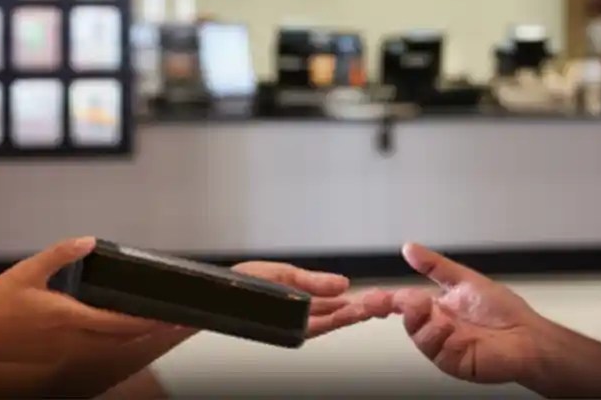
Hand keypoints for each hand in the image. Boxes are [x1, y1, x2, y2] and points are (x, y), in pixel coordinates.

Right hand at [0, 237, 158, 367]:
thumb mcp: (26, 271)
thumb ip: (60, 255)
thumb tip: (88, 242)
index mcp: (67, 317)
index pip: (117, 322)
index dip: (146, 320)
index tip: (167, 315)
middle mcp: (70, 339)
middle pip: (119, 340)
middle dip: (145, 329)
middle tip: (168, 318)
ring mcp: (62, 351)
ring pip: (106, 348)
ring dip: (128, 336)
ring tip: (148, 322)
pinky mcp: (53, 355)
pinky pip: (90, 349)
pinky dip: (108, 339)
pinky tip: (110, 327)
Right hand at [232, 261, 395, 337]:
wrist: (214, 297)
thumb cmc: (241, 289)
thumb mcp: (279, 277)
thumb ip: (312, 282)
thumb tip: (342, 284)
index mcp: (299, 321)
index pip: (338, 316)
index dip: (360, 309)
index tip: (380, 303)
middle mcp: (301, 323)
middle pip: (338, 316)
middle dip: (362, 308)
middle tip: (386, 300)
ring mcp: (296, 317)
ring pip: (330, 313)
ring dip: (350, 305)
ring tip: (373, 298)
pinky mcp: (291, 311)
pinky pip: (317, 309)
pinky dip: (332, 302)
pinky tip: (342, 296)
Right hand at [393, 243, 546, 385]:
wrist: (527, 337)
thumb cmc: (505, 313)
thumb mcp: (464, 279)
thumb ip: (434, 265)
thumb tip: (410, 248)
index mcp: (437, 306)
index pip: (403, 301)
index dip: (384, 299)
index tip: (371, 295)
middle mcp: (437, 325)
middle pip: (404, 316)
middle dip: (395, 305)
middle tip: (393, 298)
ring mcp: (443, 344)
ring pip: (415, 331)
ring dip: (419, 318)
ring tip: (433, 309)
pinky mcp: (450, 360)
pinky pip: (432, 348)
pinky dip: (436, 333)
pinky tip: (447, 326)